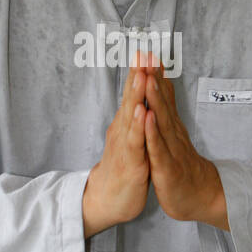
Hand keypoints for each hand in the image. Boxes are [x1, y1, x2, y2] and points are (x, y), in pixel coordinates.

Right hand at [82, 56, 150, 235]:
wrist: (106, 199)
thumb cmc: (121, 168)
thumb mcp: (130, 139)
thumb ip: (133, 118)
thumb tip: (139, 98)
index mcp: (125, 125)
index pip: (133, 95)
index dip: (139, 73)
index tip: (146, 51)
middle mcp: (122, 130)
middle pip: (130, 99)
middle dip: (137, 75)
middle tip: (141, 53)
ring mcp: (125, 145)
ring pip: (131, 116)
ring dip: (136, 95)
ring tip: (141, 75)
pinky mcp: (131, 162)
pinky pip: (135, 142)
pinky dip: (137, 126)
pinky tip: (141, 112)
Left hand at [141, 54, 228, 227]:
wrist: (201, 198)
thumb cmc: (183, 168)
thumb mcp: (175, 139)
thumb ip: (169, 117)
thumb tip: (164, 94)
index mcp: (171, 128)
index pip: (163, 97)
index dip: (156, 76)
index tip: (148, 53)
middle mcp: (173, 134)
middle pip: (162, 102)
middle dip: (154, 78)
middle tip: (147, 56)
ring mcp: (171, 150)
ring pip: (161, 121)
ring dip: (154, 99)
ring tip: (147, 78)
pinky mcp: (167, 168)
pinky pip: (158, 148)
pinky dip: (152, 133)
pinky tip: (146, 117)